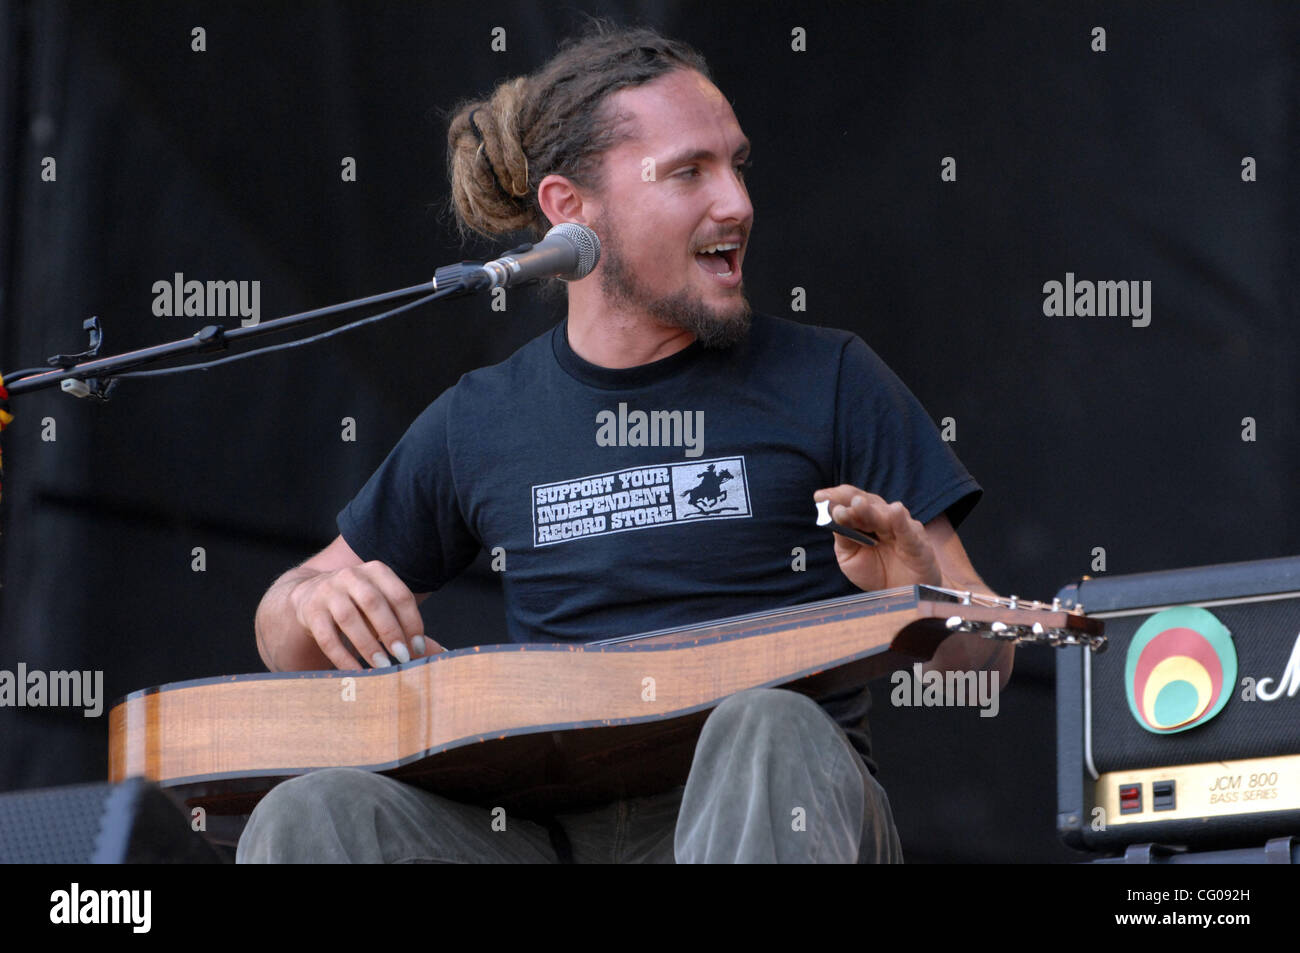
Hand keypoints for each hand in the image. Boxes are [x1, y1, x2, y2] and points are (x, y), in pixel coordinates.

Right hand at [287, 561, 442, 670]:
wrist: (309, 594)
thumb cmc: (358, 605)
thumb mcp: (383, 609)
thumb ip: (408, 628)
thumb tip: (442, 654)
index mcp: (376, 572)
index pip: (400, 595)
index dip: (412, 622)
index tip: (418, 649)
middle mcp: (351, 576)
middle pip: (374, 602)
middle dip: (390, 631)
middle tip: (402, 658)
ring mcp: (328, 592)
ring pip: (349, 618)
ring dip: (367, 645)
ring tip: (382, 668)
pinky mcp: (310, 611)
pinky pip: (327, 636)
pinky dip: (342, 657)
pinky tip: (355, 672)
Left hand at [812, 485, 941, 592]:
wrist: (902, 595)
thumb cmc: (875, 573)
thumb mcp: (850, 558)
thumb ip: (843, 538)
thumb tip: (834, 516)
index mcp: (864, 520)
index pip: (850, 503)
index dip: (836, 498)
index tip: (819, 497)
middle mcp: (883, 519)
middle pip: (867, 504)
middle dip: (850, 500)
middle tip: (834, 501)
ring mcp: (901, 528)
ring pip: (885, 515)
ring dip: (871, 509)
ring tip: (857, 504)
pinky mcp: (917, 542)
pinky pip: (908, 531)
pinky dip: (901, 521)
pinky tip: (895, 511)